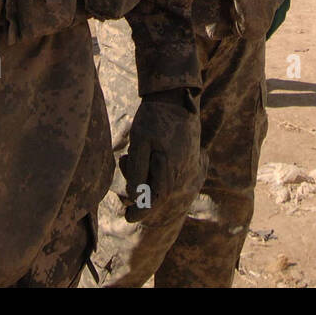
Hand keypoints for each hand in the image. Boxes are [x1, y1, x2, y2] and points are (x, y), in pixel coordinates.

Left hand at [119, 88, 202, 222]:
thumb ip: (138, 170)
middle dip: (139, 186)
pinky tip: (150, 157)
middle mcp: (183, 170)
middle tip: (124, 162)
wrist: (175, 97)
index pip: (156, 199)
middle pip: (160, 192)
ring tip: (131, 154)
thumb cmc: (153, 118)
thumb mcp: (140, 141)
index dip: (142, 211)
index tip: (128, 217)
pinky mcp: (191, 157)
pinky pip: (174, 174)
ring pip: (166, 183)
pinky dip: (159, 173)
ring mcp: (189, 164)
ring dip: (147, 177)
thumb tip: (135, 195)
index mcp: (170, 167)